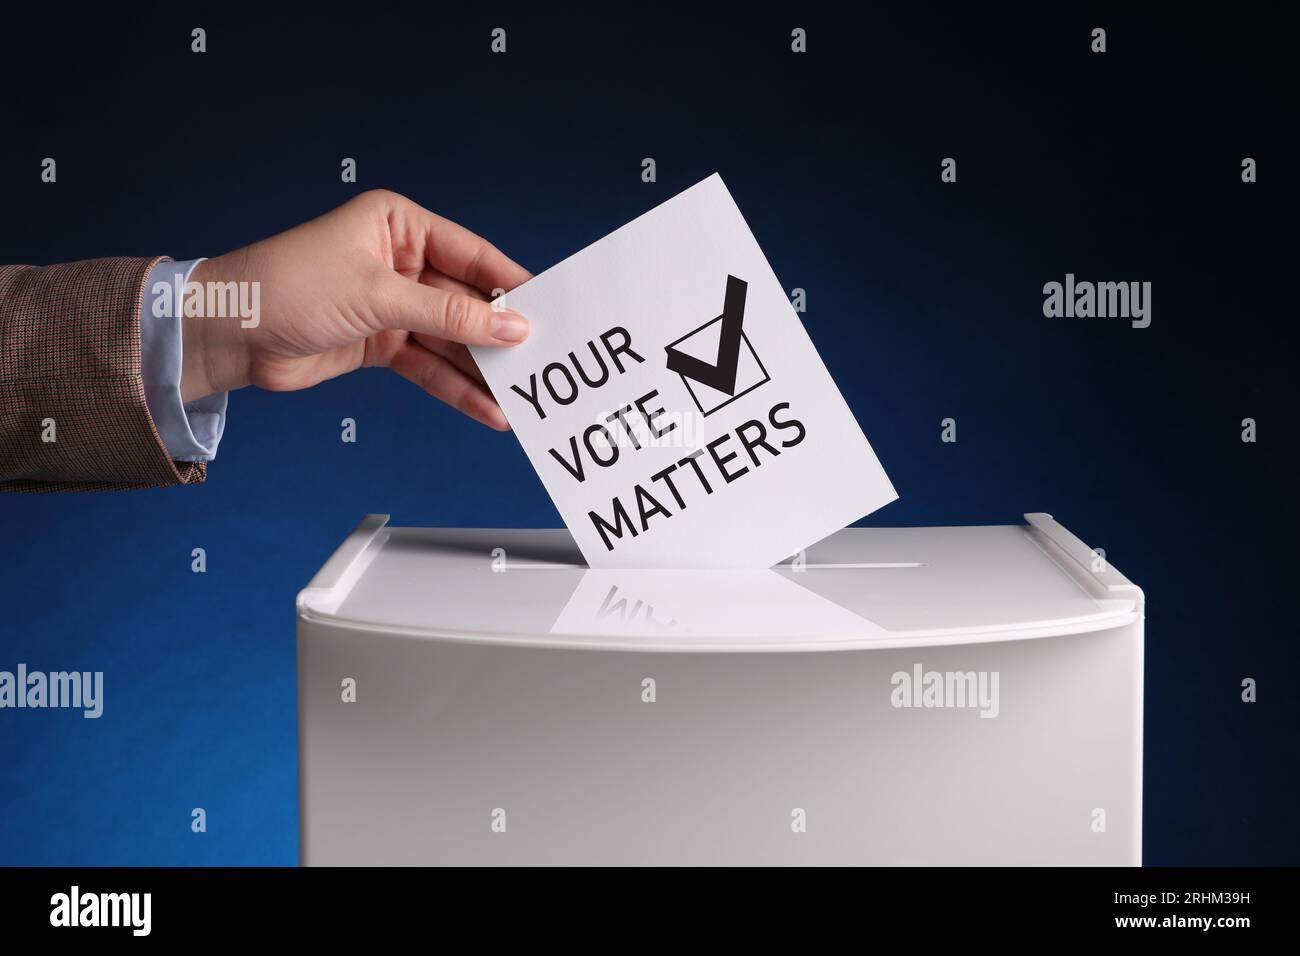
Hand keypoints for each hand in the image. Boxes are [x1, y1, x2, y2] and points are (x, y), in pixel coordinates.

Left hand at [179, 189, 530, 429]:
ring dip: (482, 369)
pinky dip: (457, 388)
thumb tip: (511, 328)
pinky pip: (430, 366)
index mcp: (399, 224)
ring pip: (451, 339)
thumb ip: (449, 315)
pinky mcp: (381, 343)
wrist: (228, 333)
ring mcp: (392, 305)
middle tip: (544, 360)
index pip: (471, 255)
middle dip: (500, 334)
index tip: (550, 310)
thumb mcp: (378, 295)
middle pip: (465, 301)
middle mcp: (400, 261)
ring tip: (524, 395)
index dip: (510, 286)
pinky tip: (488, 408)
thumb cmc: (288, 286)